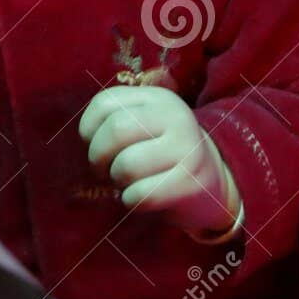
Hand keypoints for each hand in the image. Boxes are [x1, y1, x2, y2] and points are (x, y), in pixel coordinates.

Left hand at [78, 85, 240, 236]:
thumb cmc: (162, 155)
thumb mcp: (143, 127)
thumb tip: (85, 140)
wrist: (214, 184)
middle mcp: (176, 116)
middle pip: (115, 130)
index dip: (88, 129)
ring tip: (125, 182)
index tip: (94, 145)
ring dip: (117, 180)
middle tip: (104, 170)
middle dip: (98, 157)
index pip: (106, 102)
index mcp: (157, 99)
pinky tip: (137, 198)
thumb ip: (114, 121)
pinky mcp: (192, 182)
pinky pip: (142, 194)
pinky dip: (130, 200)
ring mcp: (188, 148)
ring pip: (127, 164)